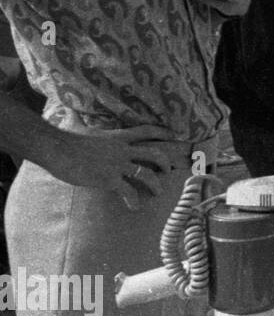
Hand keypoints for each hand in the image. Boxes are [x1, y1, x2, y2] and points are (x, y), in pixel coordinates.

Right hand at [44, 124, 176, 209]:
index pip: (146, 131)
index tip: (174, 134)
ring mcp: (118, 165)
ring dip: (156, 185)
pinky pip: (128, 192)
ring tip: (158, 193)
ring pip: (147, 175)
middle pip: (154, 154)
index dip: (162, 132)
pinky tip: (134, 208)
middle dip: (165, 163)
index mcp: (118, 137)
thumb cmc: (65, 139)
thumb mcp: (79, 126)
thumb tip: (71, 107)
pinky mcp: (110, 179)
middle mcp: (123, 150)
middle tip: (168, 171)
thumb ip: (81, 119)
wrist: (57, 148)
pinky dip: (134, 201)